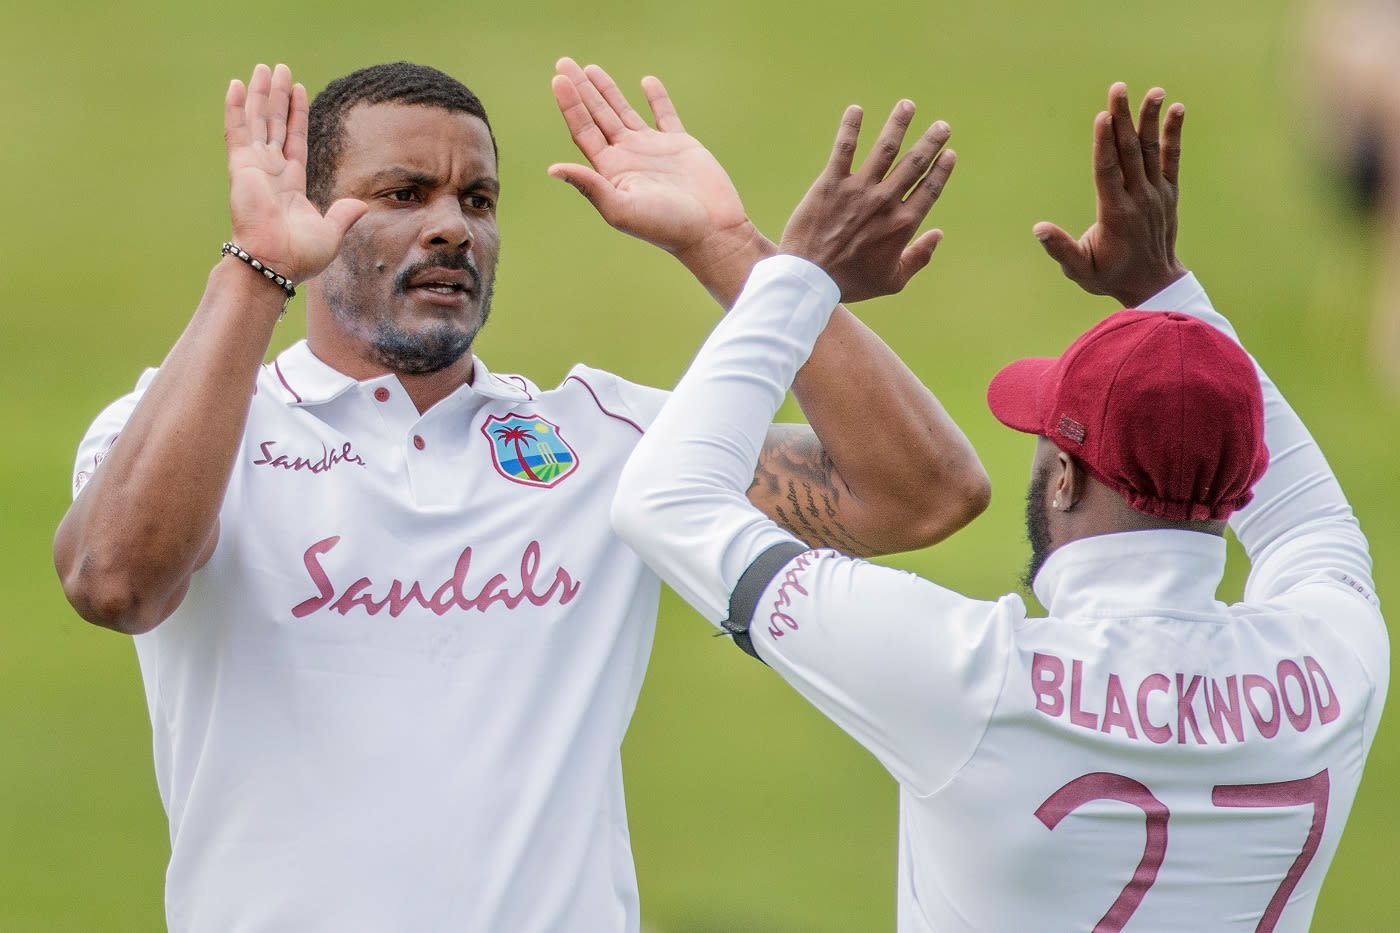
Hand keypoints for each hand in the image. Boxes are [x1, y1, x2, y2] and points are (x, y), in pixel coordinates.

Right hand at [224, 64, 366, 282]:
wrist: (274, 263)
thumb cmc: (299, 255)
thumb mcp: (330, 233)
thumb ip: (344, 214)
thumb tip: (361, 204)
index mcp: (291, 184)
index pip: (294, 140)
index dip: (296, 115)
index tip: (298, 90)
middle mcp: (271, 172)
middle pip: (274, 124)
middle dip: (276, 96)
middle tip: (278, 68)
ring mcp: (254, 167)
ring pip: (257, 121)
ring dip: (260, 94)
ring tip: (264, 68)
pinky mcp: (241, 167)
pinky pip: (237, 131)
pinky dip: (235, 108)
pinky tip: (235, 85)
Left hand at [547, 57, 749, 260]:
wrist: (710, 231)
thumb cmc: (666, 225)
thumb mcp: (621, 209)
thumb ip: (589, 187)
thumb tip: (552, 169)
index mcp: (611, 170)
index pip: (583, 130)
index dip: (570, 105)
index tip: (559, 79)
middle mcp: (628, 157)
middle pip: (597, 116)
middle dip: (581, 90)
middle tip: (563, 62)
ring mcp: (653, 150)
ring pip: (624, 112)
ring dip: (607, 90)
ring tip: (590, 68)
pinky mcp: (681, 145)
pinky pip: (665, 116)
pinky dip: (657, 98)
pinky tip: (647, 82)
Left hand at [778, 101, 954, 302]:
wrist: (810, 279)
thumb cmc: (850, 283)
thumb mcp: (892, 281)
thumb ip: (919, 257)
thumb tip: (939, 234)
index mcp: (902, 225)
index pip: (929, 189)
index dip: (941, 169)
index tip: (949, 153)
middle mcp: (884, 202)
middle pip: (914, 164)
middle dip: (931, 142)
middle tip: (942, 125)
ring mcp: (858, 190)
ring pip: (884, 149)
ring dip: (898, 125)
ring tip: (907, 106)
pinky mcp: (830, 184)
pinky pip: (843, 150)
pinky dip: (850, 128)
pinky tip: (856, 109)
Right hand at [1033, 82, 1187, 307]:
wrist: (1154, 284)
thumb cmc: (1109, 276)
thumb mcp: (1079, 270)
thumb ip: (1061, 249)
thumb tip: (1039, 228)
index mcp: (1115, 214)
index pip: (1108, 171)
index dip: (1105, 142)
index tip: (1103, 116)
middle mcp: (1139, 199)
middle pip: (1129, 152)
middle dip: (1123, 119)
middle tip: (1118, 89)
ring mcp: (1156, 194)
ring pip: (1152, 150)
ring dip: (1149, 120)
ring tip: (1152, 91)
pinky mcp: (1168, 192)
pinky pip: (1171, 158)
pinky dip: (1173, 134)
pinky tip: (1175, 109)